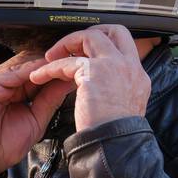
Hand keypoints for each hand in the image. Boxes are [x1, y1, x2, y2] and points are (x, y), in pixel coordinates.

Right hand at [0, 49, 77, 175]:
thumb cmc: (2, 146)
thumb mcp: (35, 120)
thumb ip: (49, 100)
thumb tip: (67, 83)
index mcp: (13, 89)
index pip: (37, 71)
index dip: (57, 69)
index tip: (79, 68)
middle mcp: (2, 82)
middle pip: (31, 63)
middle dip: (54, 62)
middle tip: (77, 60)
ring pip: (23, 64)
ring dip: (45, 64)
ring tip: (65, 63)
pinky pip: (11, 73)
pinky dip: (30, 71)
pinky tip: (47, 71)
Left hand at [27, 25, 151, 132]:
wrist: (117, 145)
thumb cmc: (116, 136)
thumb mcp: (124, 108)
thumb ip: (116, 91)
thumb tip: (103, 88)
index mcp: (138, 75)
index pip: (125, 46)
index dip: (106, 44)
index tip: (87, 53)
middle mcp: (129, 66)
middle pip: (113, 31)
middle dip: (90, 34)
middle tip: (71, 47)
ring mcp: (114, 66)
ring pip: (89, 38)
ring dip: (67, 45)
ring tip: (50, 58)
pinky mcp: (94, 72)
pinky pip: (67, 62)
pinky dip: (50, 68)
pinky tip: (39, 77)